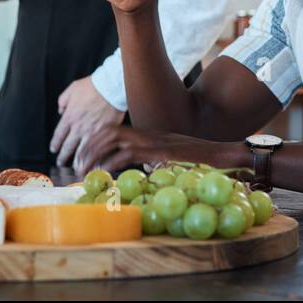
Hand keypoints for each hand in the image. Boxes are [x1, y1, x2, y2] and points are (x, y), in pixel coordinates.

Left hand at [50, 77, 124, 167]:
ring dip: (77, 160)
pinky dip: (95, 156)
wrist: (111, 87)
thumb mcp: (71, 89)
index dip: (55, 144)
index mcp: (69, 116)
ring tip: (76, 166)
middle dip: (63, 156)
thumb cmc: (93, 86)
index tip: (54, 149)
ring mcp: (92, 131)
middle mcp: (78, 126)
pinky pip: (97, 148)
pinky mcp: (105, 132)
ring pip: (81, 150)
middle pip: (68, 146)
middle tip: (60, 162)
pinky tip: (94, 161)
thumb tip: (61, 110)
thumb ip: (63, 101)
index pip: (59, 135)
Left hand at [74, 126, 237, 175]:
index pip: (114, 130)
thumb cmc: (203, 161)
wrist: (224, 156)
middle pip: (108, 131)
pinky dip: (112, 162)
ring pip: (113, 139)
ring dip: (95, 153)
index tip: (84, 155)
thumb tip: (144, 169)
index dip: (95, 140)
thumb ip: (156, 160)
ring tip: (84, 169)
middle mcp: (148, 134)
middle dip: (88, 146)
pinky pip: (128, 154)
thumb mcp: (173, 159)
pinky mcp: (159, 152)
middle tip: (77, 164)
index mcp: (149, 135)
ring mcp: (153, 141)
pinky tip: (105, 172)